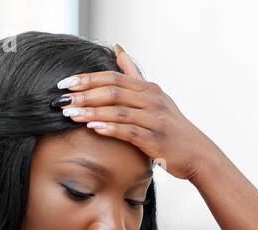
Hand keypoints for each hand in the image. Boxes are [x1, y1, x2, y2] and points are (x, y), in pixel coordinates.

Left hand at [54, 43, 220, 180]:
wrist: (197, 153)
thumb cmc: (172, 128)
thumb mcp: (155, 97)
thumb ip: (134, 74)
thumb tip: (118, 49)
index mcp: (148, 89)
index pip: (112, 78)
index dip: (87, 79)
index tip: (65, 83)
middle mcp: (152, 100)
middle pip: (112, 91)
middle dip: (84, 94)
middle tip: (61, 100)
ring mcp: (154, 119)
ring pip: (118, 111)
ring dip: (91, 111)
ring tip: (70, 114)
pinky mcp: (155, 140)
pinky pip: (129, 131)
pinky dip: (109, 128)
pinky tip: (93, 128)